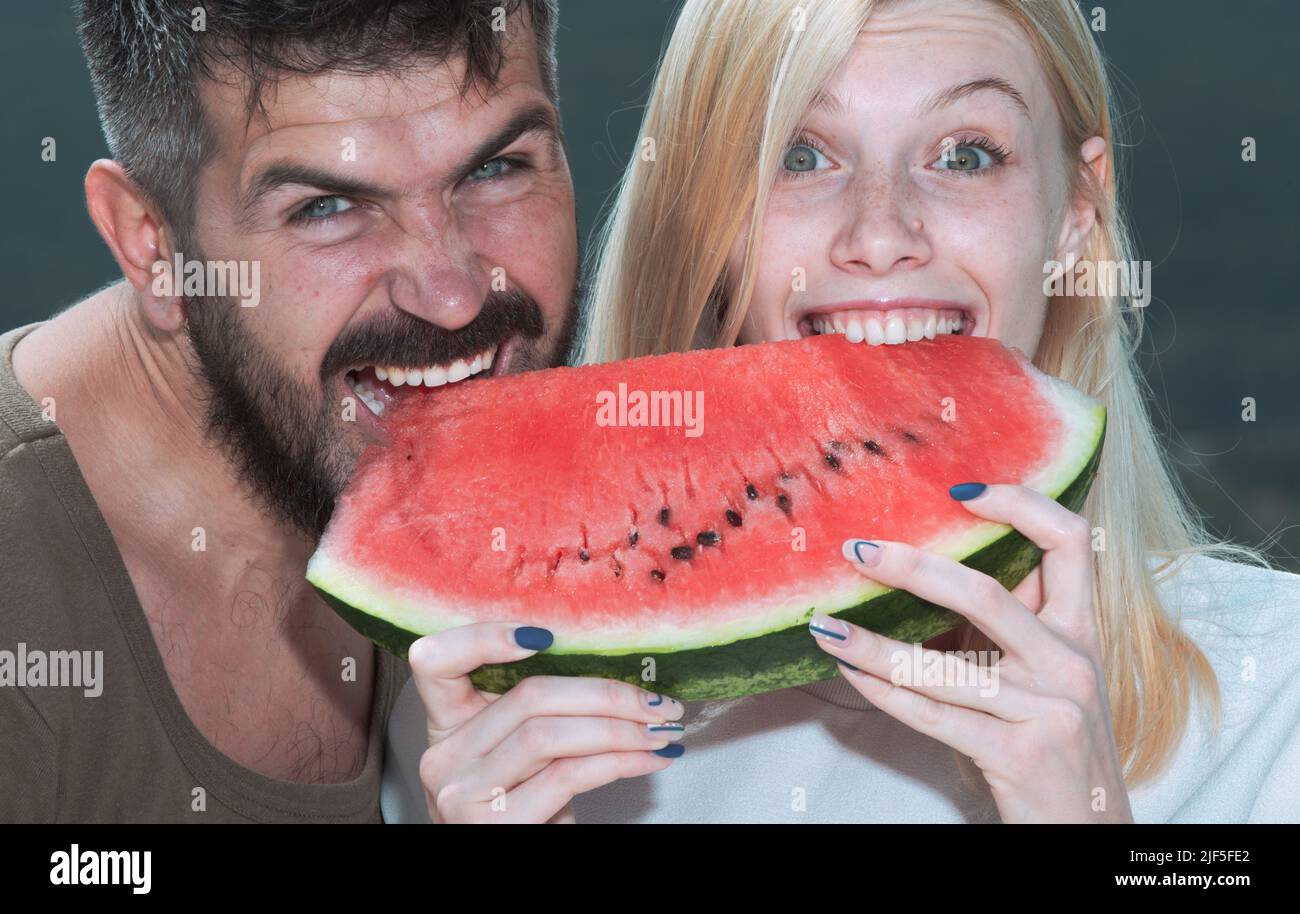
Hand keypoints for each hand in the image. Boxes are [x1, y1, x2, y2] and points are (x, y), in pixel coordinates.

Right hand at [408, 623, 684, 822]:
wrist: (515, 861)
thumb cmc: (531, 809)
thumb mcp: (524, 755)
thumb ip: (540, 714)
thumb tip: (616, 669)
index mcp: (447, 724)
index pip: (435, 661)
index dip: (483, 637)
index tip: (548, 635)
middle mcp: (444, 756)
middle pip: (527, 695)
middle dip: (605, 693)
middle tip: (656, 701)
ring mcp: (462, 792)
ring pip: (549, 733)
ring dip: (619, 728)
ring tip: (660, 730)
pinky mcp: (492, 824)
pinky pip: (568, 774)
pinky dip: (620, 761)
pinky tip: (649, 758)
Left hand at [811, 482, 1131, 822]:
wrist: (1090, 829)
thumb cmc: (1056, 737)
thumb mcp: (1053, 670)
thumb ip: (1016, 617)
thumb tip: (935, 560)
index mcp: (1082, 629)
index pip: (1070, 540)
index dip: (1020, 503)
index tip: (960, 487)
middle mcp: (1069, 663)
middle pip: (987, 594)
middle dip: (914, 567)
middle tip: (857, 550)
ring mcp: (1047, 711)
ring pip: (942, 666)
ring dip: (872, 642)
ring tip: (824, 623)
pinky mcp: (1018, 756)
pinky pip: (933, 715)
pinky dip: (883, 690)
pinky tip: (847, 670)